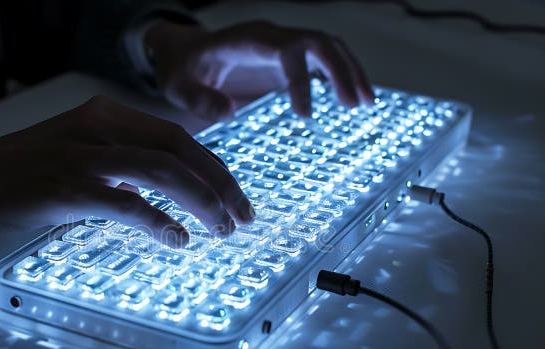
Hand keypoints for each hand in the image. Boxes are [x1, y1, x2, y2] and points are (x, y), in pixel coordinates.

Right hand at [0, 96, 254, 246]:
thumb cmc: (21, 173)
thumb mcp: (79, 155)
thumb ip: (121, 168)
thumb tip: (162, 193)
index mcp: (106, 116)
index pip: (177, 136)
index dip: (214, 168)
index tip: (235, 197)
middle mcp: (99, 128)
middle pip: (180, 150)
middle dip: (220, 185)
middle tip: (243, 217)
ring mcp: (83, 156)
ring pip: (162, 172)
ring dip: (200, 202)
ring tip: (221, 230)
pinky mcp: (66, 187)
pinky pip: (126, 203)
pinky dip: (158, 222)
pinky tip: (177, 239)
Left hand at [145, 20, 374, 119]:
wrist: (185, 53)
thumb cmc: (182, 70)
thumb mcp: (177, 87)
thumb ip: (198, 99)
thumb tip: (227, 112)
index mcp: (247, 40)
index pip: (285, 50)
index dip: (299, 80)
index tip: (305, 116)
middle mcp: (271, 36)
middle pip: (317, 41)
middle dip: (339, 70)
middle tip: (354, 106)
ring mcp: (283, 44)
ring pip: (328, 46)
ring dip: (350, 71)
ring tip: (367, 103)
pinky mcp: (290, 56)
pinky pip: (324, 59)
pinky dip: (343, 74)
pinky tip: (356, 98)